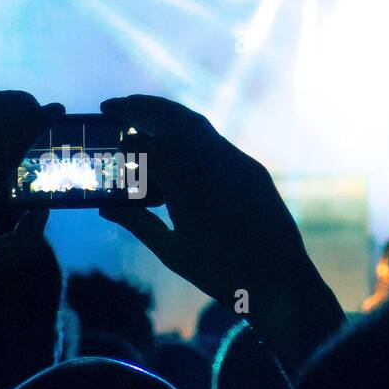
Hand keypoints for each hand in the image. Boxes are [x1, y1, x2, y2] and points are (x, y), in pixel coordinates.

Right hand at [98, 94, 343, 372]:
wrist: (282, 282)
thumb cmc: (222, 274)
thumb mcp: (172, 252)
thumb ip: (137, 222)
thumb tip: (106, 208)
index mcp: (187, 183)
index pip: (146, 144)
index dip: (123, 136)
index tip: (106, 132)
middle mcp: (213, 162)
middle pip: (171, 118)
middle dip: (140, 107)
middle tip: (112, 105)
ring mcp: (236, 161)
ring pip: (196, 123)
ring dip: (165, 113)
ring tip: (140, 113)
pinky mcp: (251, 168)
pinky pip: (214, 140)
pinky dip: (188, 132)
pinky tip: (175, 143)